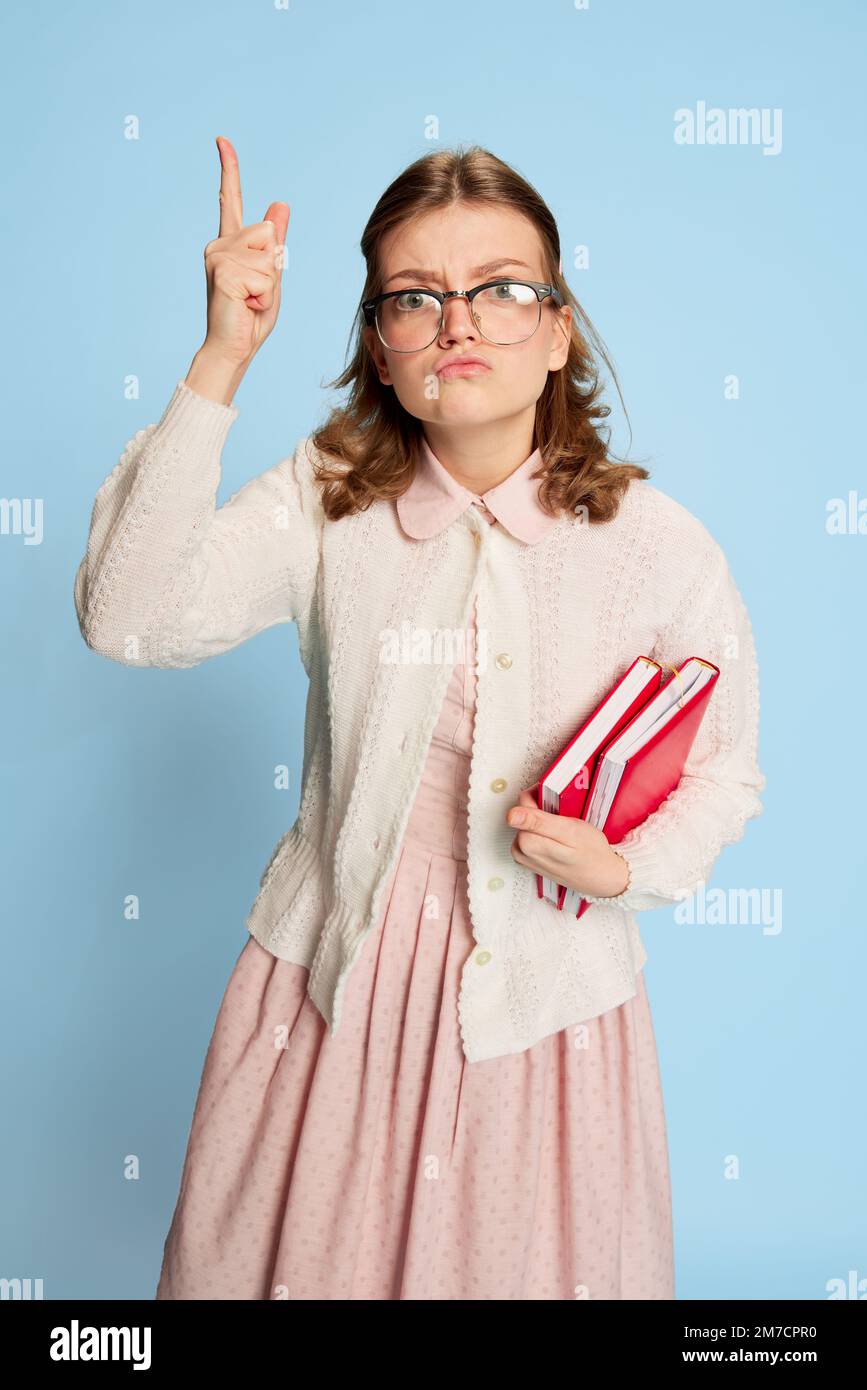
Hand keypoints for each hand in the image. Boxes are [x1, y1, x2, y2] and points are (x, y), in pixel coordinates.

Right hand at [199, 135, 289, 368]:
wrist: (234, 348)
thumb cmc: (250, 317)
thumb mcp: (272, 276)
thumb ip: (274, 244)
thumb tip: (279, 204)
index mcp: (231, 244)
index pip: (231, 201)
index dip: (229, 170)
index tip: (222, 140)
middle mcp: (220, 244)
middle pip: (268, 235)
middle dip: (274, 268)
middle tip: (255, 294)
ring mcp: (217, 256)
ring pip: (269, 255)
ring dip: (270, 284)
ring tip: (250, 300)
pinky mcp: (223, 271)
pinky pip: (264, 275)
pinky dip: (264, 295)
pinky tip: (246, 305)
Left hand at [506, 785, 629, 898]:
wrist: (602, 877)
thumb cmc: (591, 853)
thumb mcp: (569, 830)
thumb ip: (538, 821)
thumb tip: (511, 815)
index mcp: (528, 842)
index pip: (522, 804)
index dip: (538, 795)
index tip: (553, 797)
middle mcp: (522, 852)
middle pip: (522, 815)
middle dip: (540, 809)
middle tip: (562, 814)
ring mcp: (525, 859)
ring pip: (525, 826)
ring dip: (540, 822)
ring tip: (561, 828)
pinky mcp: (529, 862)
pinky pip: (529, 837)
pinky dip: (541, 833)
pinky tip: (556, 837)